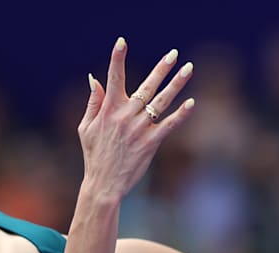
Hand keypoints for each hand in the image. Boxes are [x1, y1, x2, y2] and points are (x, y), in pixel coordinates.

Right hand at [78, 38, 194, 198]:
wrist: (104, 184)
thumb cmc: (94, 155)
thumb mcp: (86, 128)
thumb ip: (93, 103)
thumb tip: (94, 79)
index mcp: (109, 110)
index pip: (113, 78)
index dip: (117, 59)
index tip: (122, 41)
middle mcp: (125, 116)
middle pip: (146, 87)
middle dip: (161, 68)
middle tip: (173, 54)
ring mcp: (139, 129)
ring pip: (161, 102)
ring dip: (177, 84)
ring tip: (189, 68)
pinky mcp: (151, 143)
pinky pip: (169, 125)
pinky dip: (181, 114)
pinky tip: (192, 103)